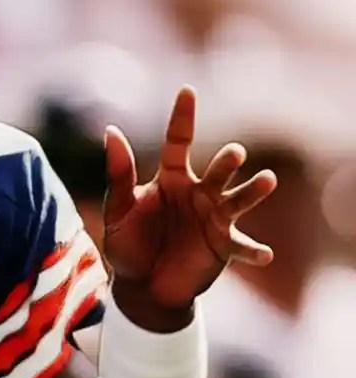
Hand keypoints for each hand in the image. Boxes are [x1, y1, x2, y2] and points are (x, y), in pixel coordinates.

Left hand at [102, 87, 276, 315]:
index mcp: (171, 179)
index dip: (182, 118)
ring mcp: (214, 219)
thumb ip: (118, 174)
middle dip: (226, 163)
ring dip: (252, 192)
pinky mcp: (223, 247)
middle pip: (216, 171)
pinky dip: (254, 251)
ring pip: (237, 201)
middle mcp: (198, 193)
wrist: (140, 287)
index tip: (187, 91)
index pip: (178, 142)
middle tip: (234, 154)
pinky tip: (265, 254)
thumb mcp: (118, 209)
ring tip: (267, 181)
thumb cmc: (128, 243)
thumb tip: (110, 130)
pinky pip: (241, 247)